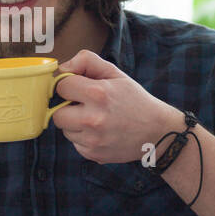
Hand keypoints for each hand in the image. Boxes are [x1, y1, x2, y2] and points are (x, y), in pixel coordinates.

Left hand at [51, 50, 183, 164]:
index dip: (69, 85)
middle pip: (57, 113)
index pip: (61, 86)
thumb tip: (61, 68)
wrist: (157, 132)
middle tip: (85, 105)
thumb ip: (87, 61)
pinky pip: (75, 143)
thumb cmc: (134, 100)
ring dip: (74, 124)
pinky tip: (100, 132)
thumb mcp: (115, 73)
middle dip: (67, 107)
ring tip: (96, 119)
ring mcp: (92, 140)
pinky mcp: (93, 154)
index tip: (79, 88)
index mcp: (98, 94)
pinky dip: (83, 137)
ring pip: (65, 130)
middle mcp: (93, 119)